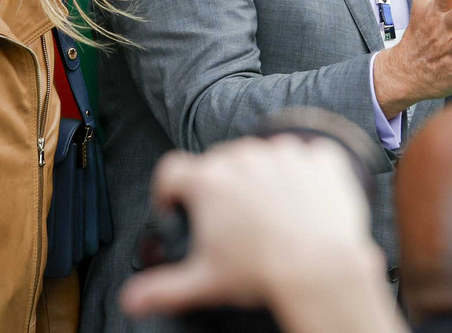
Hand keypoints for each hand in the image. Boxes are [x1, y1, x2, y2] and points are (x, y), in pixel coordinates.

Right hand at [120, 138, 404, 332]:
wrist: (320, 270)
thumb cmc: (262, 274)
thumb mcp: (204, 282)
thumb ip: (162, 289)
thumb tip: (130, 300)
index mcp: (207, 181)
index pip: (172, 172)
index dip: (168, 191)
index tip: (176, 207)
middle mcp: (242, 157)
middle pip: (219, 164)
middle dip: (221, 188)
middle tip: (233, 222)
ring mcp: (282, 152)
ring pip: (263, 158)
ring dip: (263, 178)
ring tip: (272, 215)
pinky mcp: (320, 156)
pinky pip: (306, 157)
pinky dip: (304, 174)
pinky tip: (304, 202)